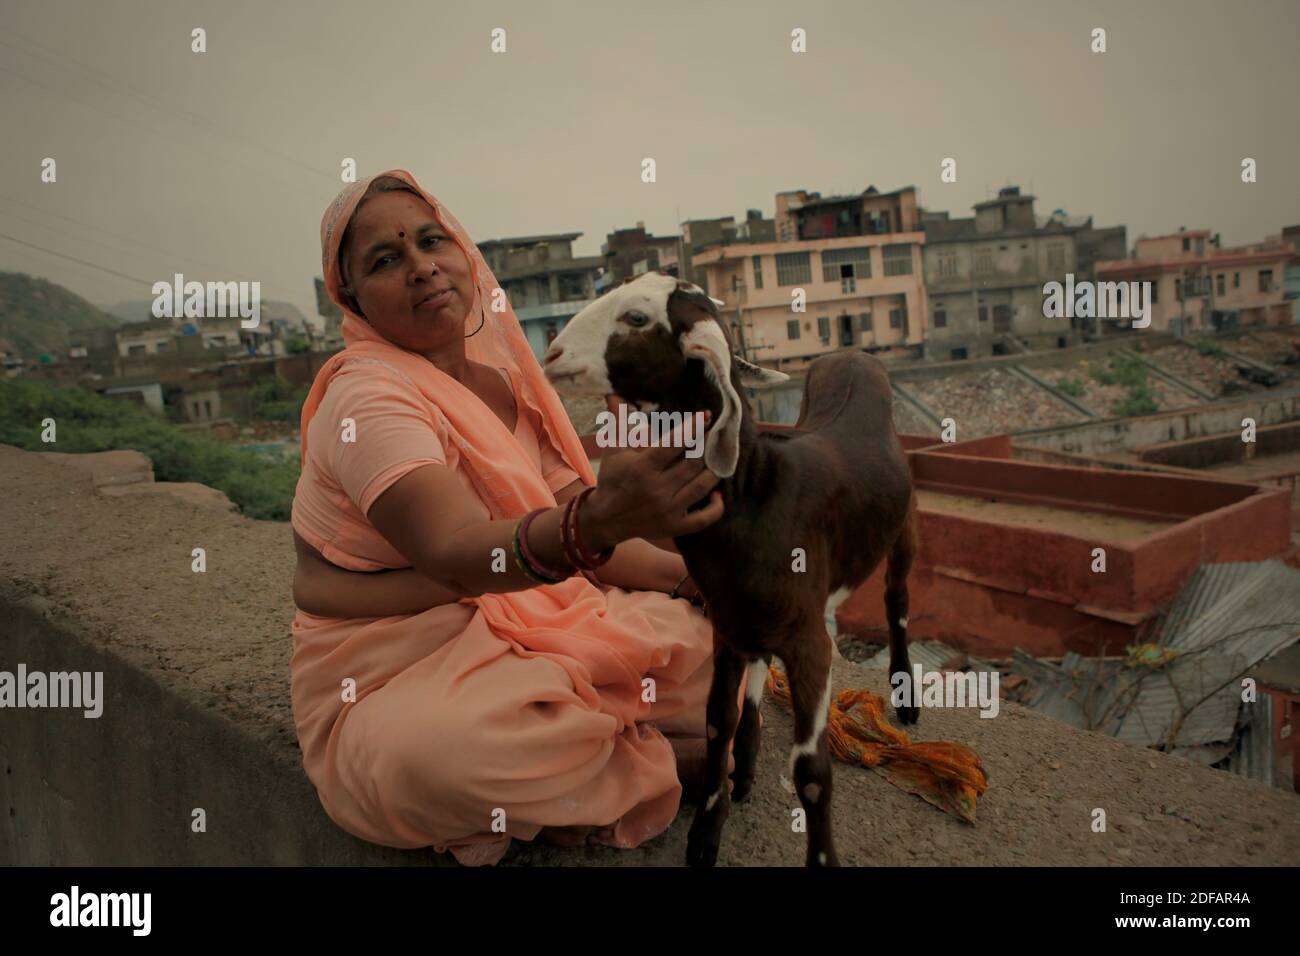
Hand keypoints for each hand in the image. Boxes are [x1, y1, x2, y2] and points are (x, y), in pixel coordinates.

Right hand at [580, 394, 724, 550]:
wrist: (605, 520)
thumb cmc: (612, 479)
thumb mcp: (614, 449)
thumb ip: (620, 421)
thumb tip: (614, 394)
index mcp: (643, 468)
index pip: (674, 443)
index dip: (693, 427)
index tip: (708, 415)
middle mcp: (658, 489)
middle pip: (693, 463)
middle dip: (708, 446)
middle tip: (717, 435)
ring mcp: (669, 510)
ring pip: (703, 486)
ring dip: (714, 470)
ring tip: (718, 458)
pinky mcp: (675, 526)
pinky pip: (705, 518)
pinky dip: (716, 506)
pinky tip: (717, 493)